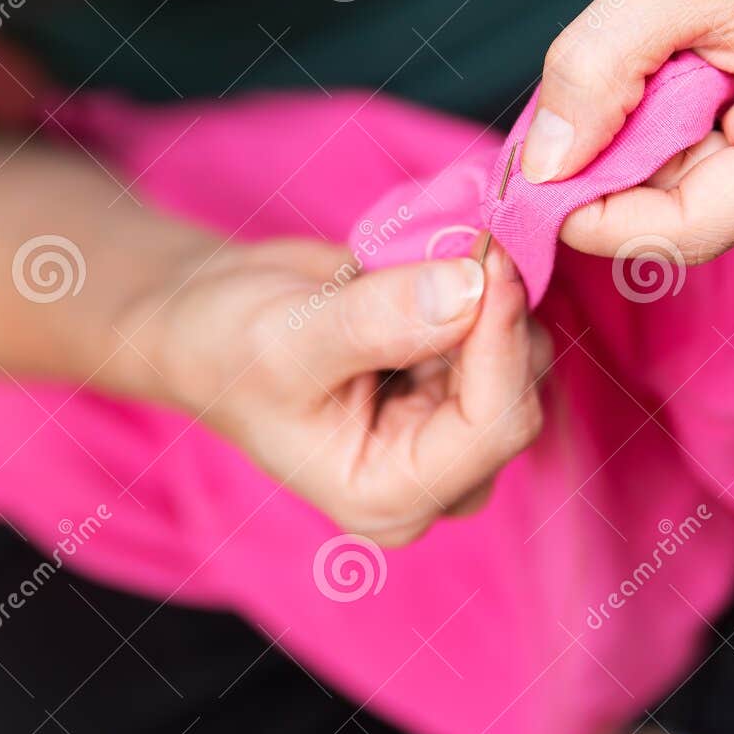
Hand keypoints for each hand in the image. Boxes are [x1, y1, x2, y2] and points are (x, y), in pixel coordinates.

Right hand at [122, 240, 549, 546]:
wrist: (210, 324)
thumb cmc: (228, 349)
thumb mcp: (286, 337)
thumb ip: (377, 322)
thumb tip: (468, 290)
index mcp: (391, 496)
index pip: (490, 432)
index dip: (500, 344)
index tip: (487, 260)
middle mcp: (435, 477)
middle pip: (518, 401)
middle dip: (501, 317)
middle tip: (474, 237)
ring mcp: (452, 429)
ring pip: (523, 363)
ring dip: (497, 297)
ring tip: (438, 249)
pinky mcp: (461, 382)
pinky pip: (505, 332)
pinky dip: (487, 288)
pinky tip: (440, 257)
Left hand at [520, 0, 733, 262]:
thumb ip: (594, 75)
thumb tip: (542, 166)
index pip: (691, 228)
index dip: (601, 218)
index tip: (532, 186)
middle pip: (691, 210)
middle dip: (616, 167)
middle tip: (566, 108)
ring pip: (696, 184)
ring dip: (643, 137)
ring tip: (644, 53)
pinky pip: (715, 153)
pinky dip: (668, 120)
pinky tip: (672, 60)